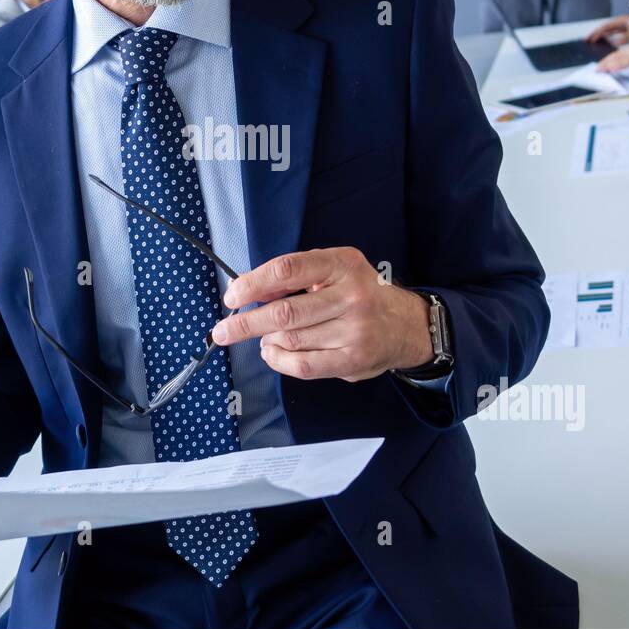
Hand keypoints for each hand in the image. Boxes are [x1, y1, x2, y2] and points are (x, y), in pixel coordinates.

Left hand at [210, 248, 433, 382]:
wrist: (406, 325)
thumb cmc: (359, 293)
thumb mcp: (333, 269)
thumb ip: (294, 277)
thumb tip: (247, 289)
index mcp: (342, 263)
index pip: (287, 269)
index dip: (253, 283)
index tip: (232, 297)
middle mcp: (351, 295)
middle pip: (285, 312)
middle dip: (246, 323)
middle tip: (223, 330)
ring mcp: (354, 330)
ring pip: (290, 340)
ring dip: (266, 341)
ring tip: (263, 337)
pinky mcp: (353, 360)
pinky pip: (303, 365)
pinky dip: (279, 360)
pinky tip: (272, 353)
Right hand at [586, 12, 628, 44]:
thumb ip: (623, 38)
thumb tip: (613, 42)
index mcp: (620, 21)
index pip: (604, 27)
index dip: (596, 33)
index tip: (589, 39)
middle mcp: (620, 22)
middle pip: (604, 28)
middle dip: (595, 34)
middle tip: (587, 40)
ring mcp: (623, 24)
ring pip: (609, 30)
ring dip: (601, 35)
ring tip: (593, 41)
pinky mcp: (627, 28)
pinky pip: (614, 31)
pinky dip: (608, 35)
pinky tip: (606, 40)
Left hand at [596, 37, 628, 71]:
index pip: (618, 55)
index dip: (608, 61)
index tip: (601, 66)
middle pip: (615, 56)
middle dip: (605, 63)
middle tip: (596, 70)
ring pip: (619, 59)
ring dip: (608, 64)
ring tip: (599, 70)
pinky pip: (628, 62)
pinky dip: (619, 65)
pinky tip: (612, 69)